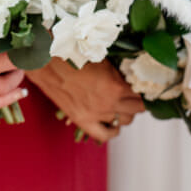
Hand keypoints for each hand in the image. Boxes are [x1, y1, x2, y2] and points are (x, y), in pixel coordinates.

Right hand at [28, 58, 144, 142]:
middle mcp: (108, 103)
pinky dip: (112, 131)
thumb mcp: (104, 59)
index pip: (142, 95)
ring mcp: (95, 114)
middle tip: (131, 95)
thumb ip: (120, 72)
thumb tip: (133, 76)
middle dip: (135, 102)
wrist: (47, 62)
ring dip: (125, 113)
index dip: (143, 91)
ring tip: (120, 105)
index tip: (142, 87)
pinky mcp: (82, 121)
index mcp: (116, 86)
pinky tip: (112, 122)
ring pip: (124, 121)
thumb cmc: (75, 54)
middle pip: (136, 110)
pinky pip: (105, 135)